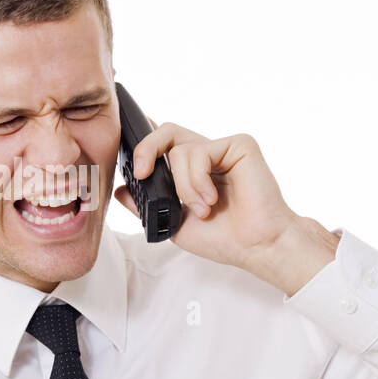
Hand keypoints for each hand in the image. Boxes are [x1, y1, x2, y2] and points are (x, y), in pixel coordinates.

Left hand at [113, 119, 338, 293]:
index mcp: (192, 170)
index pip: (162, 145)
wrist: (257, 247)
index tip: (131, 167)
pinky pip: (200, 151)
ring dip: (183, 186)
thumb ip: (147, 205)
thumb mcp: (174, 224)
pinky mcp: (239, 145)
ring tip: (202, 209)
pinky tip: (211, 199)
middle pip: (165, 131)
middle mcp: (206, 155)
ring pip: (179, 149)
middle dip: (146, 149)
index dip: (143, 147)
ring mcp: (223, 149)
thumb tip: (120, 190)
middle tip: (143, 173)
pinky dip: (197, 180)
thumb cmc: (225, 238)